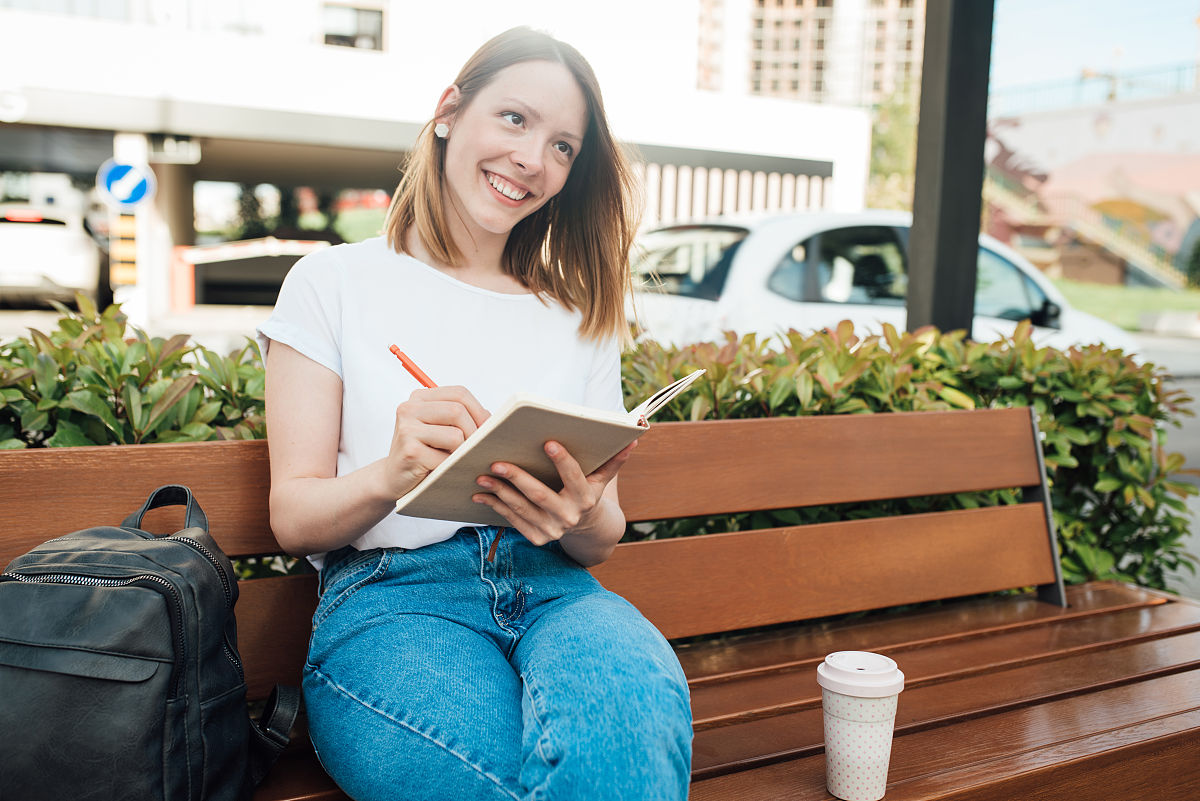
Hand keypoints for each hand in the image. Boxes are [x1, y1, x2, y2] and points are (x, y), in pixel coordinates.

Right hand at [386, 386, 489, 497]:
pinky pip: (446, 458)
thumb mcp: (440, 428)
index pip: (459, 393)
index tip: (486, 428)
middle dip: (474, 432)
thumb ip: (462, 417)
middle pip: (458, 411)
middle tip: (475, 448)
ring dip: (463, 451)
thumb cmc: (422, 452)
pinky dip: (451, 466)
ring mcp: (407, 430)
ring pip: (455, 435)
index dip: (479, 410)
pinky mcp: (410, 452)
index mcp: (419, 398)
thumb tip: (493, 418)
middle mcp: (409, 409)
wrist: (393, 478)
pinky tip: (443, 469)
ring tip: (456, 459)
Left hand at [471, 439, 636, 545]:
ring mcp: (551, 531)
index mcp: (585, 499)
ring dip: (500, 492)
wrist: (585, 530)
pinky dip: (495, 506)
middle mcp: (568, 518)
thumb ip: (614, 460)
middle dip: (517, 478)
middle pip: (539, 496)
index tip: (548, 442)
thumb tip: (633, 440)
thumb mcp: (602, 479)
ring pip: (521, 509)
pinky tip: (481, 494)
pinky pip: (512, 520)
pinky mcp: (536, 539)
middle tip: (497, 462)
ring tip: (481, 475)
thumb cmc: (589, 492)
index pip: (574, 478)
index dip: (563, 461)